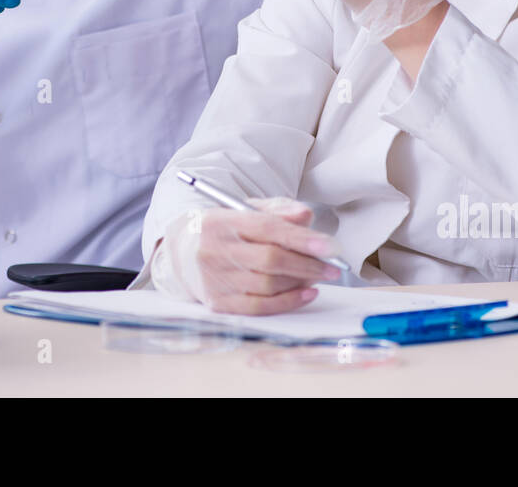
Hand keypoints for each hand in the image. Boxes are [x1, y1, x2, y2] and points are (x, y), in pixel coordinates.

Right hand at [159, 197, 343, 314]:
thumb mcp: (246, 210)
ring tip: (317, 275)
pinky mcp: (217, 302)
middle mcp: (215, 250)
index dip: (301, 239)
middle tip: (333, 267)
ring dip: (301, 282)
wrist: (183, 251)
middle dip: (308, 264)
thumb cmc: (224, 229)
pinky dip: (288, 302)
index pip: (268, 229)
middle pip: (271, 260)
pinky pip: (260, 307)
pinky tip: (306, 293)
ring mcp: (215, 279)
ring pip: (269, 285)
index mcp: (222, 221)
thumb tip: (305, 216)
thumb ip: (278, 210)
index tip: (329, 246)